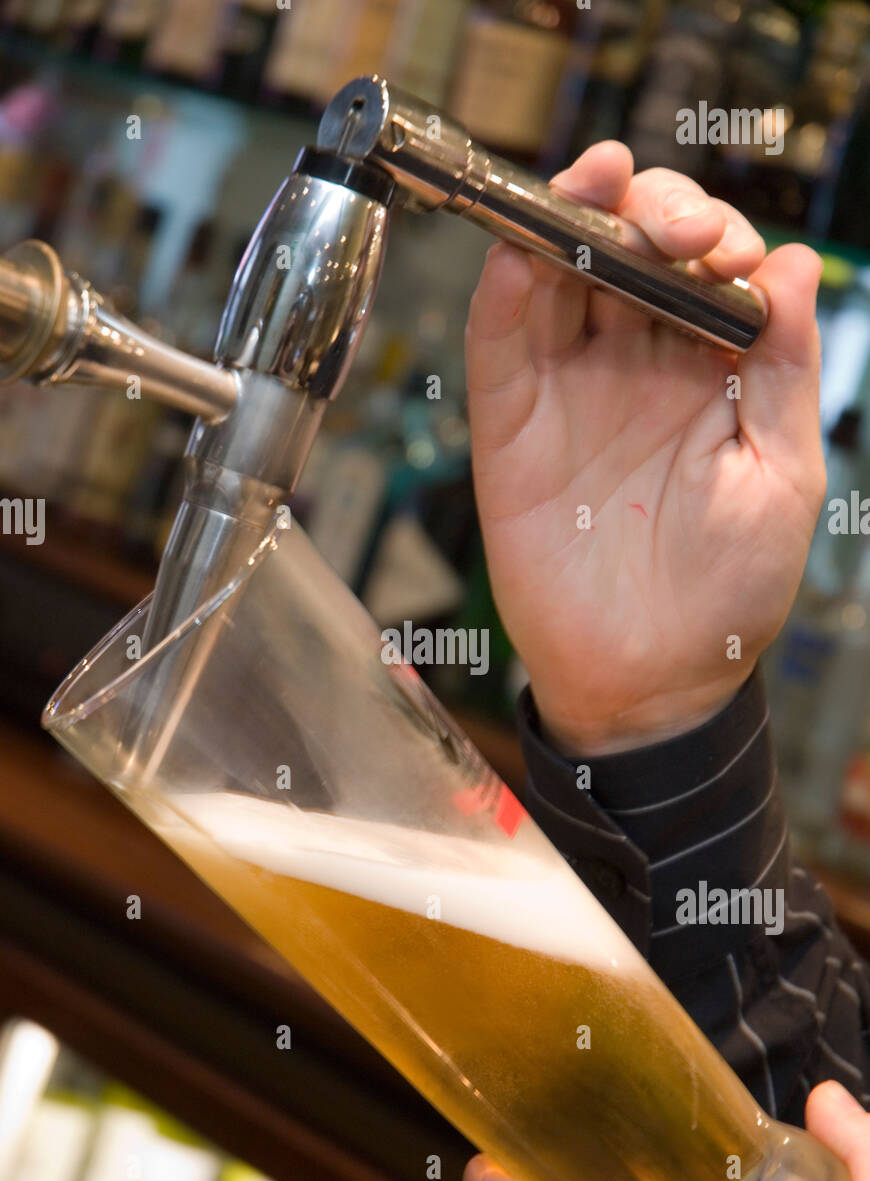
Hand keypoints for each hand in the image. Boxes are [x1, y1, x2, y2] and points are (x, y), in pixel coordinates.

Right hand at [466, 143, 825, 753]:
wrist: (650, 680)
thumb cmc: (725, 591)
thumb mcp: (783, 476)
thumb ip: (783, 370)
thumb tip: (793, 263)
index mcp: (706, 371)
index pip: (701, 264)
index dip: (712, 232)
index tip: (725, 252)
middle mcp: (635, 367)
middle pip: (626, 246)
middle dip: (649, 207)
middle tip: (670, 228)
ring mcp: (569, 392)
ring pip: (557, 273)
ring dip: (570, 214)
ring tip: (596, 183)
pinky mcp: (512, 427)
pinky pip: (500, 344)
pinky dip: (506, 290)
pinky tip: (525, 250)